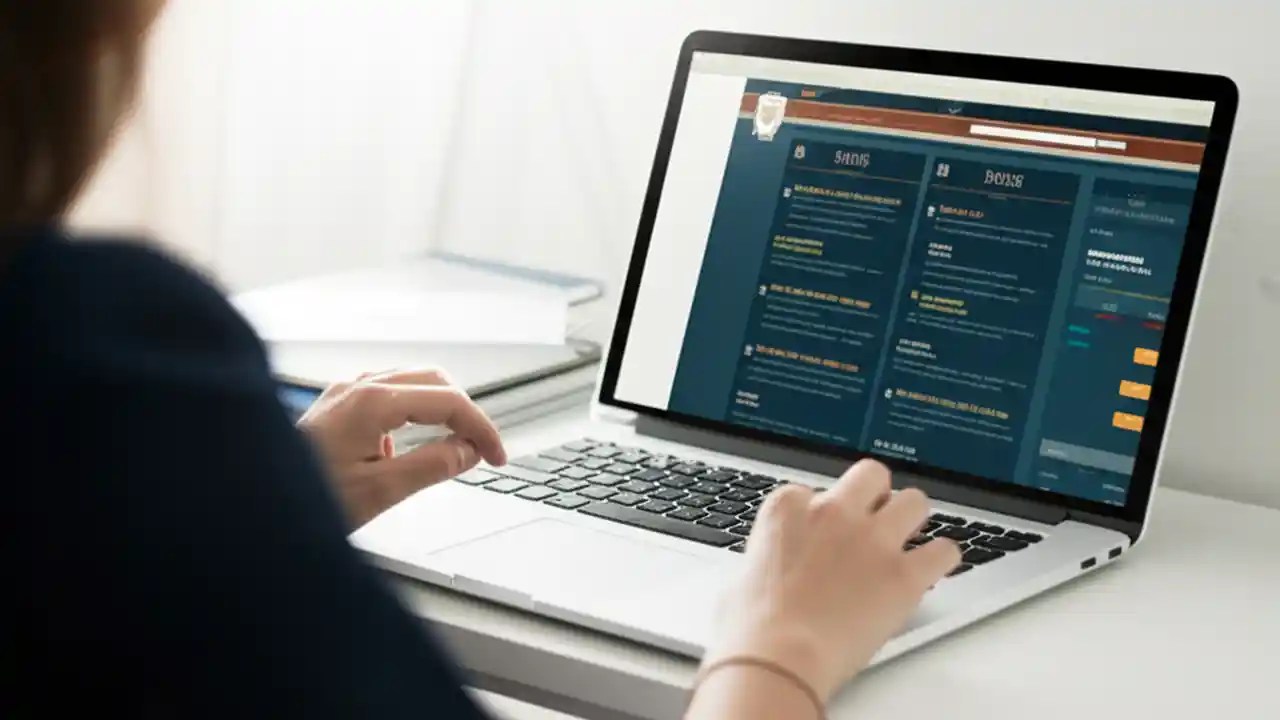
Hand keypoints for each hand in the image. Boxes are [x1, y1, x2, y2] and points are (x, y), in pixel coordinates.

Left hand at [297, 368, 506, 527]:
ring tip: (453, 445)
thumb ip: (431, 466)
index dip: (482, 428)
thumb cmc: (303, 498)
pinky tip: (403, 448)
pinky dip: (411, 413)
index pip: (448, 402)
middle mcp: (358, 387)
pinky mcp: (335, 406)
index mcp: (373, 402)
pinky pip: (386, 394)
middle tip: (480, 448)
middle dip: (464, 411)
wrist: (248, 502)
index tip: (497, 456)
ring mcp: (344, 393)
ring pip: (411, 383)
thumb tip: (468, 451)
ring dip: (439, 409)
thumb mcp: (379, 491)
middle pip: (434, 381)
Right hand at [701, 459, 959, 702]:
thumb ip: (768, 558)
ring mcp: (873, 541)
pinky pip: (945, 551)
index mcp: (788, 508)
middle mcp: (834, 513)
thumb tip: (769, 572)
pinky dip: (941, 560)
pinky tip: (929, 572)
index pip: (814, 490)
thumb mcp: (742, 576)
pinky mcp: (904, 575)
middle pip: (871, 475)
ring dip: (911, 520)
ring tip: (905, 544)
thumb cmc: (751, 627)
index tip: (823, 537)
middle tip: (873, 521)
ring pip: (915, 501)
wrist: (777, 659)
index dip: (821, 516)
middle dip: (875, 495)